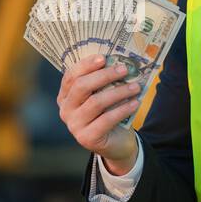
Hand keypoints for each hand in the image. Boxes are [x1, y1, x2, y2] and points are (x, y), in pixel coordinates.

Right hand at [57, 54, 140, 173]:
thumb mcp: (103, 95)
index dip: (86, 65)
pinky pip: (106, 119)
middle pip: (82, 86)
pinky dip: (123, 109)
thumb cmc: (108, 113)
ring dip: (118, 92)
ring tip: (135, 86)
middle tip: (124, 69)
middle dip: (104, 75)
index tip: (104, 58)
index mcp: (65, 96)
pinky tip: (135, 103)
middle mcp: (65, 110)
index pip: (71, 76)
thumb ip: (103, 82)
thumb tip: (118, 61)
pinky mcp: (87, 138)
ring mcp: (74, 125)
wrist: (116, 143)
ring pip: (96, 102)